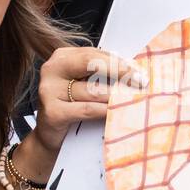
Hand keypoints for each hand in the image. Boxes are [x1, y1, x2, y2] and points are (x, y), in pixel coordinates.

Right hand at [27, 46, 147, 157]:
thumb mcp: (83, 84)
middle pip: (91, 64)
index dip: (118, 61)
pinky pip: (87, 109)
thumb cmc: (71, 106)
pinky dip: (105, 110)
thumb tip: (132, 67)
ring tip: (134, 98)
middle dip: (120, 71)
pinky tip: (117, 111)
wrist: (51, 135)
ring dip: (116, 95)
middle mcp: (52, 70)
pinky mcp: (52, 112)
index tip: (139, 70)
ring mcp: (49, 90)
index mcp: (61, 57)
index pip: (94, 54)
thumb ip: (101, 73)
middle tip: (141, 81)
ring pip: (92, 90)